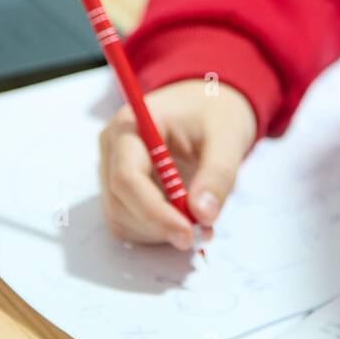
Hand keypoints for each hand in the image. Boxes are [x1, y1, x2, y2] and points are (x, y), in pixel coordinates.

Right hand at [97, 79, 256, 248]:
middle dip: (160, 226)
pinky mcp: (119, 189)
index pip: (127, 178)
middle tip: (202, 233)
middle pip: (120, 203)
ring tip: (200, 224)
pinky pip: (128, 222)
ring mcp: (110, 169)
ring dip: (158, 233)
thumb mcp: (228, 138)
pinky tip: (184, 221)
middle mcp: (112, 147)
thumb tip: (203, 216)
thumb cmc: (215, 114)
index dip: (154, 212)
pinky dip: (155, 232)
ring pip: (121, 219)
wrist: (207, 105)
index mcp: (132, 124)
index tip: (188, 233)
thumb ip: (218, 175)